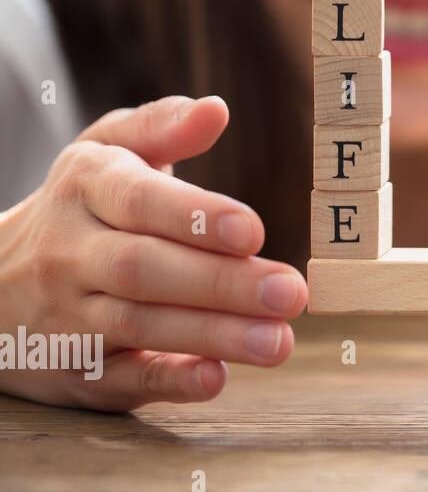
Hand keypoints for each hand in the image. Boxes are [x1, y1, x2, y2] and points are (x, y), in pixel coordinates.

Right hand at [0, 96, 306, 410]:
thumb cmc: (82, 208)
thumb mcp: (106, 152)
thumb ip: (162, 127)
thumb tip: (216, 109)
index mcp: (85, 190)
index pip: (139, 202)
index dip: (195, 217)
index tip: (253, 231)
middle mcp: (71, 255)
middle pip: (145, 270)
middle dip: (222, 284)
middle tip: (292, 293)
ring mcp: (70, 317)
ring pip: (139, 326)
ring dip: (214, 336)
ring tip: (280, 341)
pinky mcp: (76, 373)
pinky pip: (120, 381)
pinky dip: (168, 382)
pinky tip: (217, 378)